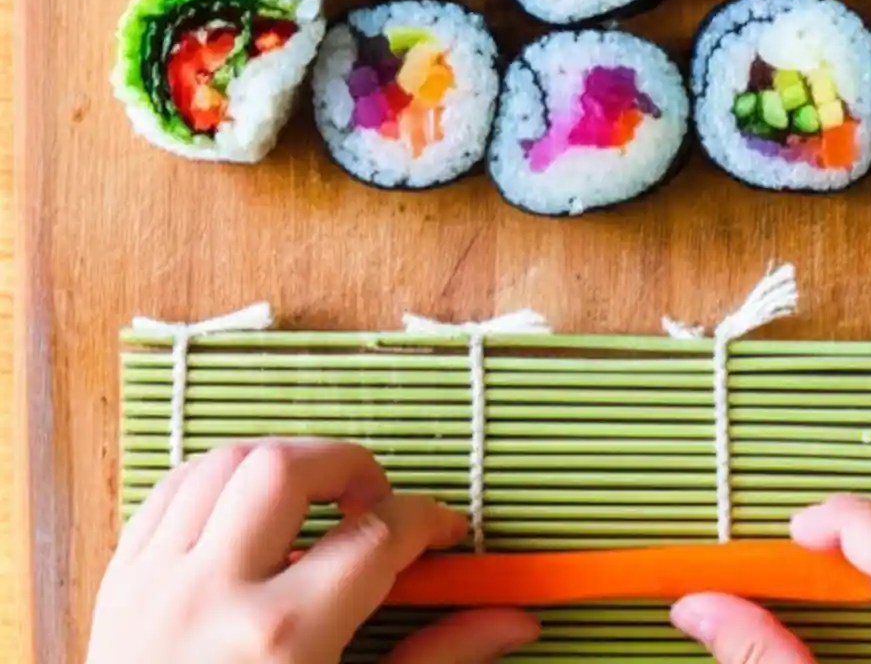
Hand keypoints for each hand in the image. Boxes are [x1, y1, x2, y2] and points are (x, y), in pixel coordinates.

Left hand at [88, 439, 538, 663]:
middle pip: (288, 468)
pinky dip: (220, 480)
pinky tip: (253, 513)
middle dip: (349, 464)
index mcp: (284, 637)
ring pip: (223, 462)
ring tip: (318, 501)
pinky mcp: (120, 581)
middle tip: (376, 500)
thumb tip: (515, 621)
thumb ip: (436, 659)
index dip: (427, 520)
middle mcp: (213, 595)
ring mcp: (156, 583)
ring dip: (284, 463)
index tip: (444, 532)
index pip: (378, 536)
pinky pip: (171, 490)